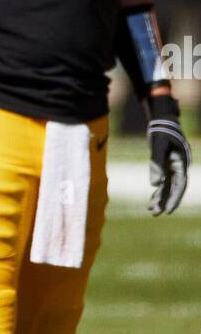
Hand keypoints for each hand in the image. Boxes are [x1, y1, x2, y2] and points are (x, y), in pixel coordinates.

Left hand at [148, 95, 189, 215]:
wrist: (162, 120)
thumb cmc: (161, 132)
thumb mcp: (158, 147)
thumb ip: (157, 165)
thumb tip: (155, 184)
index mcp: (181, 163)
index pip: (180, 185)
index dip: (174, 199)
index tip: (168, 210)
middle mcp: (179, 166)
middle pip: (174, 188)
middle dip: (165, 201)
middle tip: (156, 213)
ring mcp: (173, 166)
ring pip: (168, 186)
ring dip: (160, 197)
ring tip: (152, 210)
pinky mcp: (166, 164)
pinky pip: (163, 180)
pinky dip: (158, 190)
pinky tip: (152, 199)